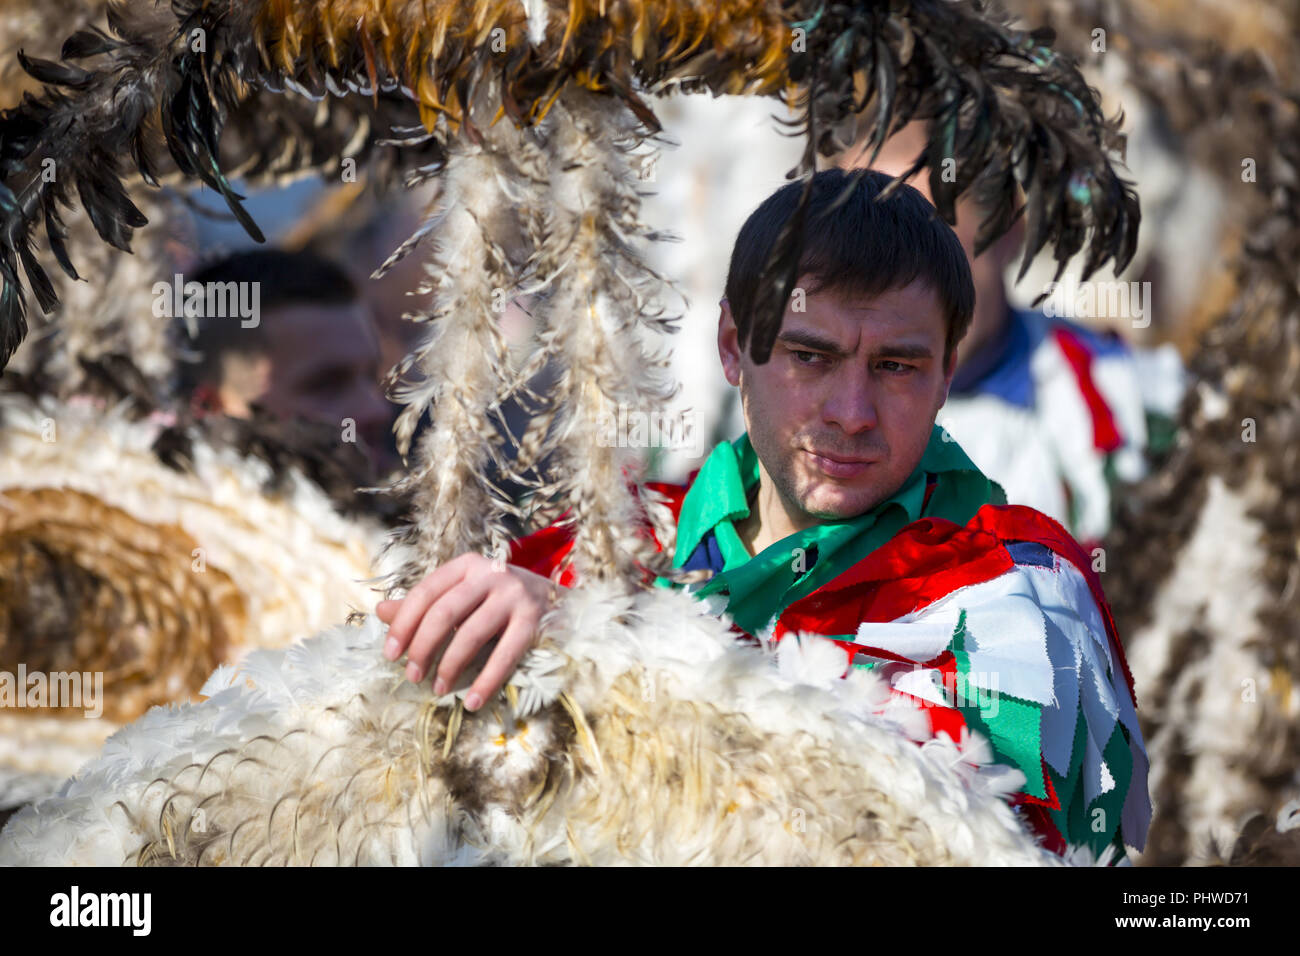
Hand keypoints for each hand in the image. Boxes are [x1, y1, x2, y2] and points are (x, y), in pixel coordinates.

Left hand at [374, 553, 557, 710]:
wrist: (558, 600)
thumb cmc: (501, 600)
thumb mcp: (464, 595)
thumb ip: (426, 604)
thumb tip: (382, 612)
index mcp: (466, 566)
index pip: (425, 593)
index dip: (403, 625)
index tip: (390, 655)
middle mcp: (489, 574)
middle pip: (444, 612)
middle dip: (423, 648)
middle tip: (413, 677)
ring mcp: (514, 595)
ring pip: (471, 633)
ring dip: (450, 666)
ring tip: (439, 690)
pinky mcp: (533, 619)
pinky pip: (505, 654)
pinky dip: (486, 680)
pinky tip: (473, 701)